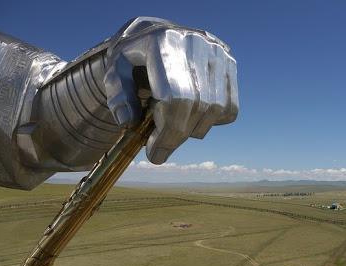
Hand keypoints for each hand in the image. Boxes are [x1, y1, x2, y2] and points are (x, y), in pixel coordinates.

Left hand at [103, 18, 238, 163]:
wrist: (156, 32)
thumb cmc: (133, 56)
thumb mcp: (114, 71)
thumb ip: (118, 96)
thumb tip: (129, 122)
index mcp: (163, 42)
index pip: (176, 98)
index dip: (167, 133)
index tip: (155, 154)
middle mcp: (196, 43)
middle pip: (197, 106)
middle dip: (177, 136)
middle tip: (161, 149)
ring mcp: (217, 52)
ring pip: (215, 110)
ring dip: (193, 129)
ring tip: (173, 124)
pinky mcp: (229, 62)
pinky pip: (230, 108)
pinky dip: (212, 120)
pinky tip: (192, 112)